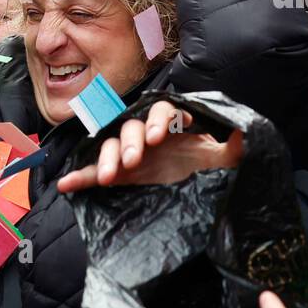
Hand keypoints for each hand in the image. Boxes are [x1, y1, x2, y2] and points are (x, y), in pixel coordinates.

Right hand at [56, 99, 243, 192]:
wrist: (195, 195)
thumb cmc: (207, 170)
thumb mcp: (223, 161)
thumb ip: (232, 146)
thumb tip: (242, 132)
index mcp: (172, 127)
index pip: (162, 112)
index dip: (159, 120)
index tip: (160, 136)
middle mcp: (147, 137)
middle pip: (132, 128)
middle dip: (132, 141)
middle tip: (136, 159)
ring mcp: (130, 156)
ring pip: (111, 147)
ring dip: (108, 157)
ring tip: (109, 176)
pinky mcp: (118, 177)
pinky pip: (93, 174)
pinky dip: (79, 178)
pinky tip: (66, 185)